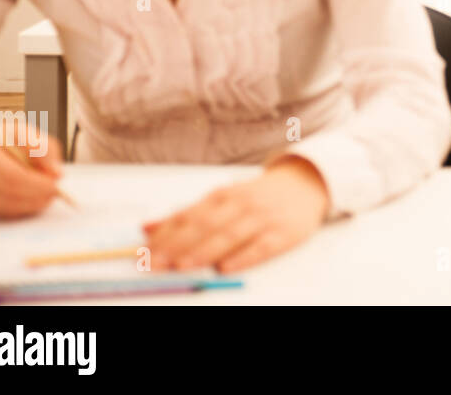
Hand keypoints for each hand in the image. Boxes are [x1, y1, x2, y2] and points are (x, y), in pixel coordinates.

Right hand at [0, 120, 62, 217]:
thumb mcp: (15, 131)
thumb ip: (40, 146)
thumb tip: (57, 172)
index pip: (11, 177)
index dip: (37, 185)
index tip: (55, 185)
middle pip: (9, 196)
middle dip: (37, 197)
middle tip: (54, 192)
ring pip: (3, 208)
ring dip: (29, 205)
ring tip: (44, 196)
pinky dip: (16, 209)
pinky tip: (27, 200)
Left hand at [142, 156, 328, 273]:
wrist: (306, 184)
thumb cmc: (259, 196)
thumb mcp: (223, 198)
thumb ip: (187, 214)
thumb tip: (146, 227)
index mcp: (224, 195)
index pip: (189, 215)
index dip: (165, 234)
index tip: (144, 252)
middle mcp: (241, 204)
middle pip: (205, 226)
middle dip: (177, 245)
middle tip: (156, 263)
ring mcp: (263, 218)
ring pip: (229, 236)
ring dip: (204, 251)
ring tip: (182, 265)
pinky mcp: (283, 234)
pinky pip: (261, 247)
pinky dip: (243, 258)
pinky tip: (226, 267)